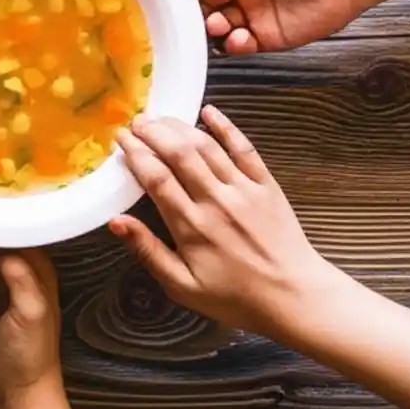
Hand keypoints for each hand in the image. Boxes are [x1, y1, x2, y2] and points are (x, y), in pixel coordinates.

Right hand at [109, 107, 341, 334]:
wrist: (293, 297)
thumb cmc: (234, 297)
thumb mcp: (182, 286)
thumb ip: (148, 251)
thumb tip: (115, 221)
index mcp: (191, 226)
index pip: (156, 177)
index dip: (135, 152)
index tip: (121, 139)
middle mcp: (216, 200)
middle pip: (179, 152)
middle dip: (153, 132)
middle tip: (136, 122)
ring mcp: (243, 189)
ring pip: (207, 145)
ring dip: (180, 126)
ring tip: (160, 118)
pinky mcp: (266, 185)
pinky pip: (244, 148)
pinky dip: (225, 126)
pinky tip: (209, 111)